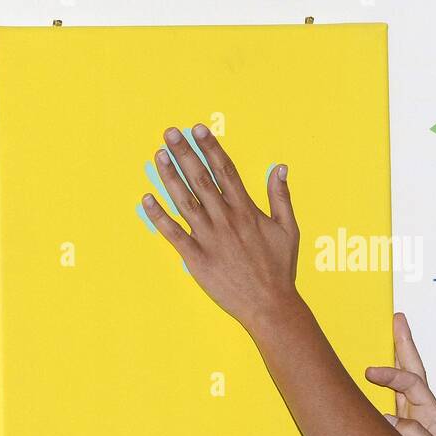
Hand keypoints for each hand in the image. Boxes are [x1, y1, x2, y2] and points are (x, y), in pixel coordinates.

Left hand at [140, 124, 299, 331]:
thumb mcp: (288, 229)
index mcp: (247, 211)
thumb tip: (280, 168)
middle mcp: (226, 220)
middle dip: (185, 153)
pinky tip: (146, 198)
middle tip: (170, 132)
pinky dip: (159, 216)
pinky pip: (174, 234)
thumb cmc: (280, 269)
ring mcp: (210, 239)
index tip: (198, 129)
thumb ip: (281, 197)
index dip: (210, 148)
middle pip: (202, 180)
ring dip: (170, 177)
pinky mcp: (197, 260)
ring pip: (185, 201)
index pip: (225, 171)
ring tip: (159, 155)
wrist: (271, 306)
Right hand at [365, 312, 435, 435]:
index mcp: (433, 416)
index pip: (412, 383)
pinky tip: (378, 381)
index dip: (391, 375)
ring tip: (392, 336)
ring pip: (404, 385)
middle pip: (413, 372)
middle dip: (404, 345)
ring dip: (397, 361)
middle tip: (398, 319)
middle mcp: (426, 415)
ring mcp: (416, 423)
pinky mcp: (405, 435)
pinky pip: (394, 404)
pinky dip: (387, 387)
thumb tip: (389, 419)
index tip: (370, 373)